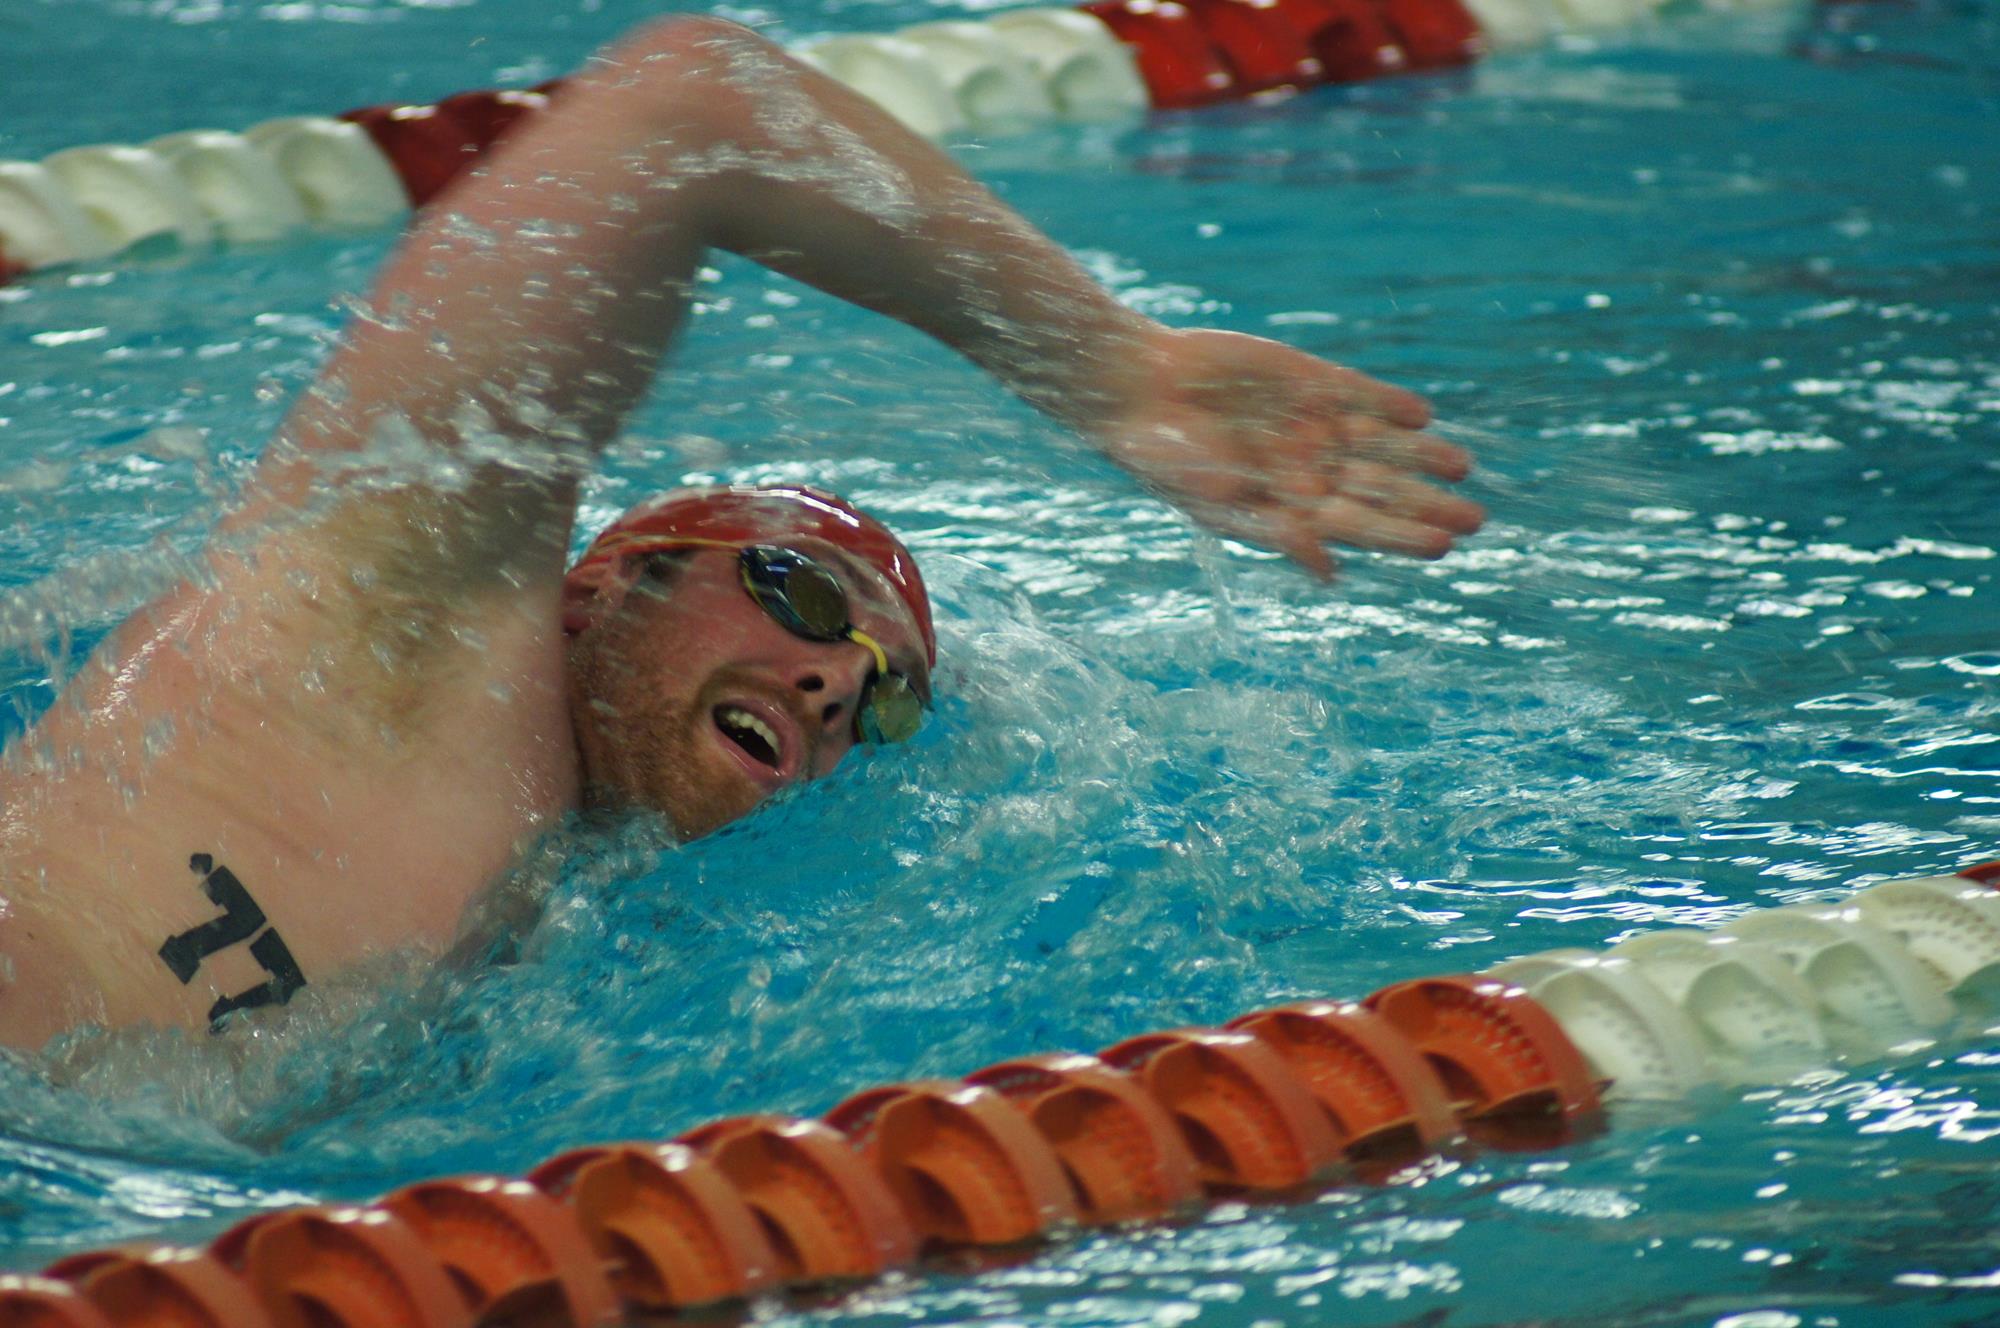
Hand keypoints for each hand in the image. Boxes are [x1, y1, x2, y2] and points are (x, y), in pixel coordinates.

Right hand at [1087, 326, 1484, 578]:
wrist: (1134, 388)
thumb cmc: (1164, 459)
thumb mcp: (1218, 508)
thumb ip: (1278, 535)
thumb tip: (1331, 575)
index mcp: (1289, 509)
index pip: (1360, 529)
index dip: (1402, 538)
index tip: (1443, 546)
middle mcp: (1308, 470)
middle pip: (1382, 492)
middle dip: (1427, 506)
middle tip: (1477, 519)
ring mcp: (1311, 425)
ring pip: (1381, 446)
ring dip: (1421, 457)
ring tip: (1463, 466)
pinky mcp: (1307, 381)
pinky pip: (1358, 395)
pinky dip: (1388, 405)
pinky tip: (1421, 416)